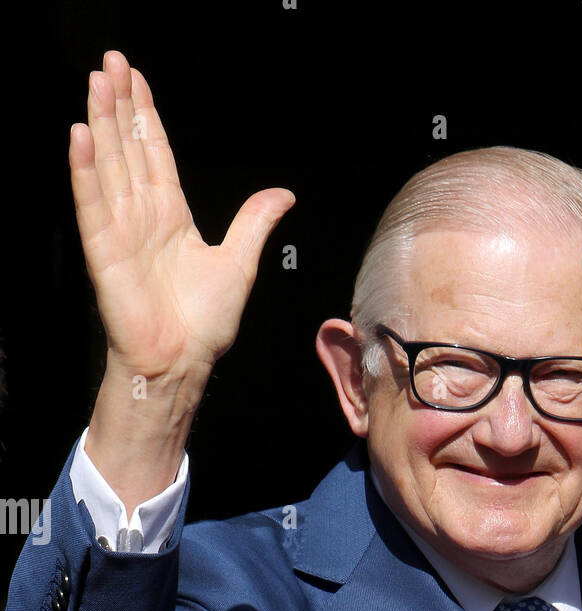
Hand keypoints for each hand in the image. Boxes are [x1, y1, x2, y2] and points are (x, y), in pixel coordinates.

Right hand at [69, 50, 294, 382]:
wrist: (183, 361)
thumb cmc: (204, 324)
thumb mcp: (240, 262)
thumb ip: (255, 222)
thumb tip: (284, 194)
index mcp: (171, 217)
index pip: (154, 153)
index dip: (146, 115)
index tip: (136, 79)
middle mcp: (142, 217)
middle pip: (128, 148)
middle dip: (120, 105)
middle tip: (111, 61)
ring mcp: (121, 230)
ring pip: (109, 165)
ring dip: (101, 122)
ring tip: (97, 82)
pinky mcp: (104, 250)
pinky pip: (91, 203)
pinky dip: (85, 170)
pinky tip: (80, 135)